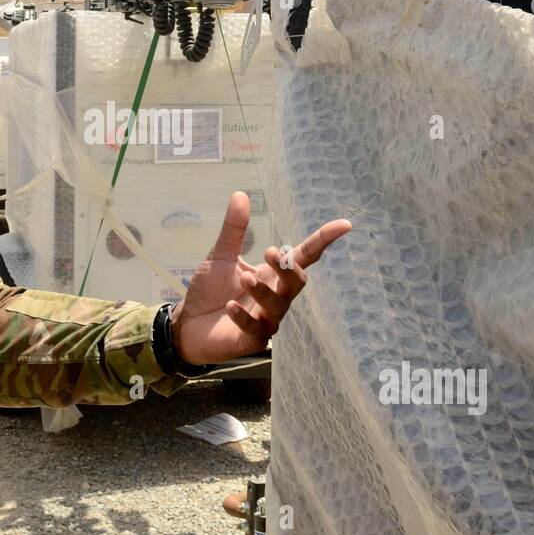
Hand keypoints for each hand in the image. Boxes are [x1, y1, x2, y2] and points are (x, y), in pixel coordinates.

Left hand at [170, 191, 351, 364]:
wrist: (188, 325)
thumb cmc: (210, 291)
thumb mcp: (220, 256)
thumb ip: (234, 229)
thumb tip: (241, 194)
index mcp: (272, 274)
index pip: (304, 256)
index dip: (323, 240)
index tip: (344, 225)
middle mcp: (275, 296)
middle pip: (297, 282)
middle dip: (288, 268)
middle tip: (269, 253)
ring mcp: (266, 320)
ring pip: (279, 306)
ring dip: (264, 291)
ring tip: (245, 278)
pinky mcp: (252, 340)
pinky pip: (256, 330)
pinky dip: (244, 318)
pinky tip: (231, 307)